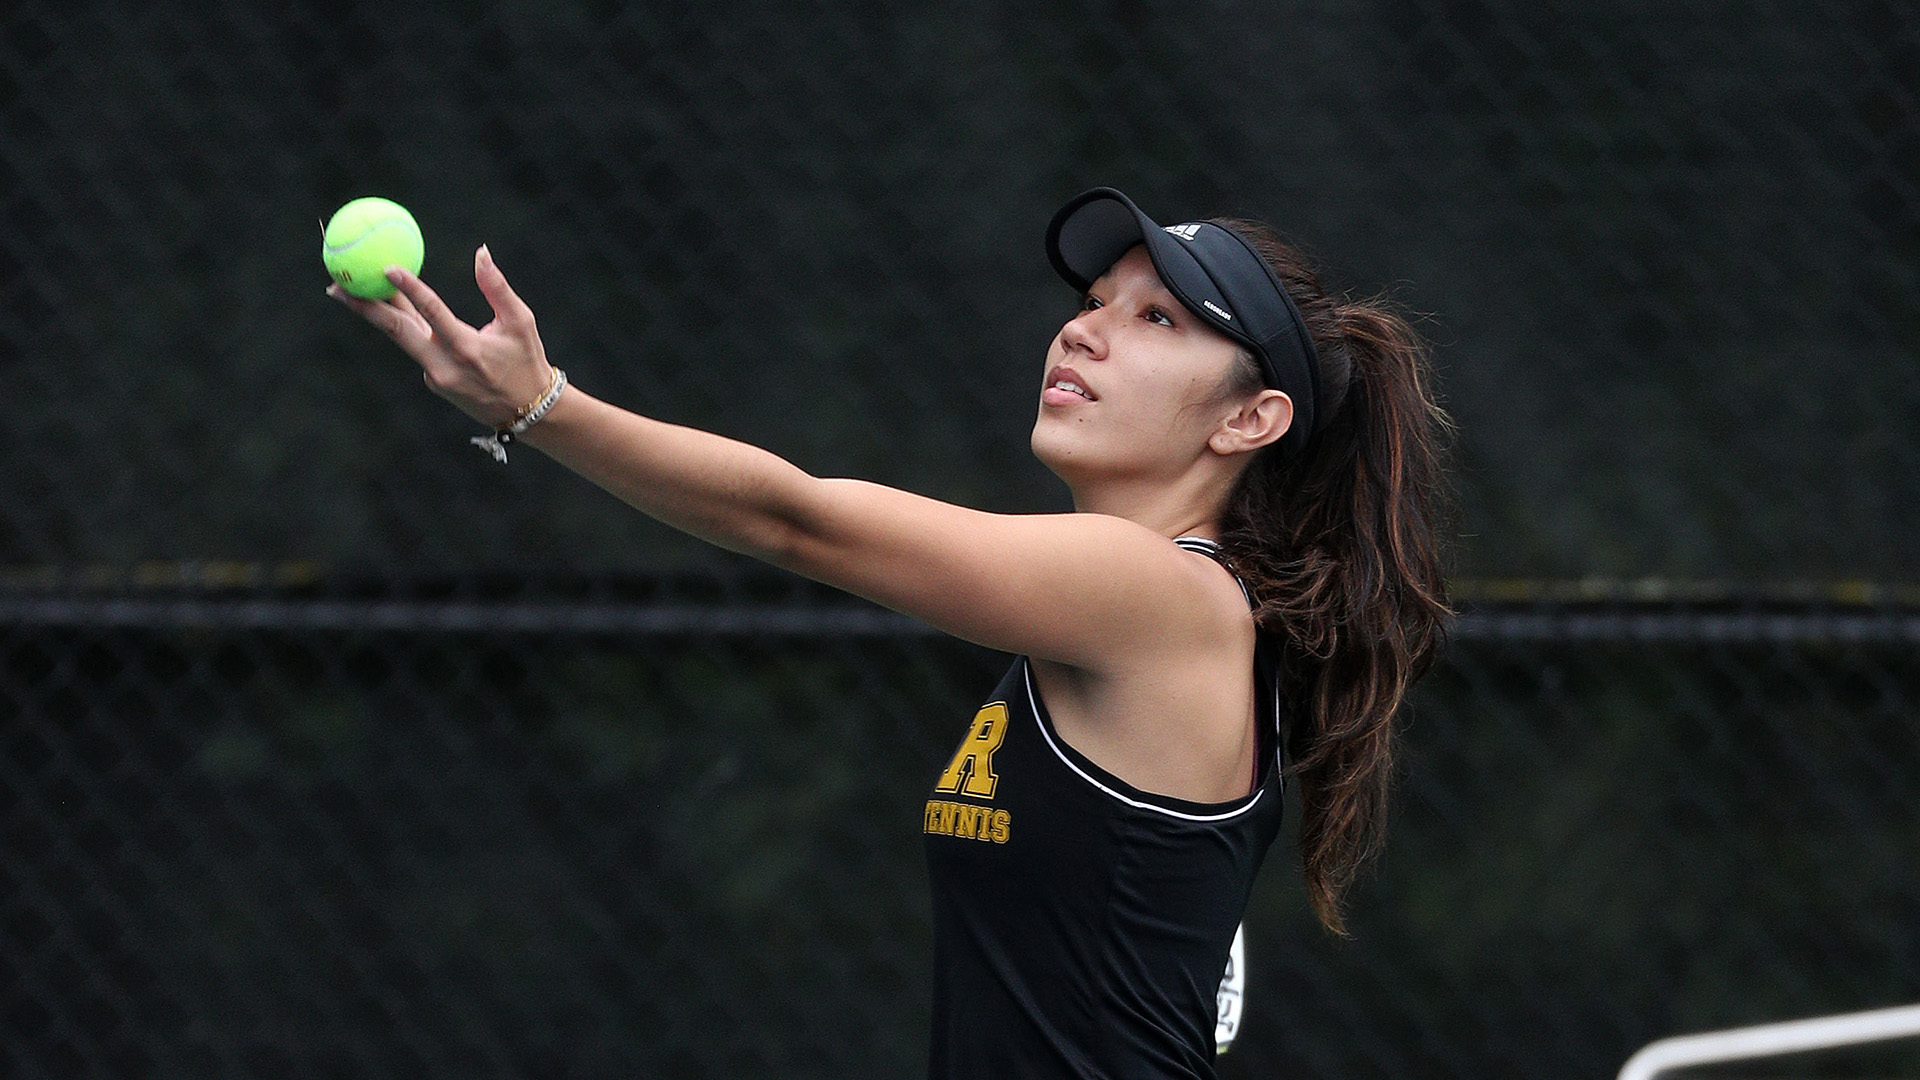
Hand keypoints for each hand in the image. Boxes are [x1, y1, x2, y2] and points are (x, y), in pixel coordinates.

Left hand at [328, 245, 552, 428]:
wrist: (527, 411)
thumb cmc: (527, 361)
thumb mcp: (521, 322)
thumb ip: (497, 287)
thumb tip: (480, 251)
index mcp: (467, 348)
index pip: (432, 312)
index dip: (410, 288)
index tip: (388, 267)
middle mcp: (444, 365)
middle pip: (396, 331)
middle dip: (363, 307)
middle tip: (335, 285)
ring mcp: (435, 377)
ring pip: (401, 338)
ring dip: (375, 313)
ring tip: (344, 290)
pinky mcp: (433, 382)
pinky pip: (416, 347)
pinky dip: (404, 326)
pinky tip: (389, 306)